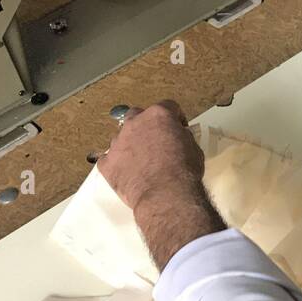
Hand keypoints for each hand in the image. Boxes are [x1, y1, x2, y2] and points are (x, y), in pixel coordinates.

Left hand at [98, 101, 224, 269]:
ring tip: (143, 162)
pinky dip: (117, 164)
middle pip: (137, 115)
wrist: (166, 194)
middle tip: (156, 141)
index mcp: (159, 115)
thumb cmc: (183, 172)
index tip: (177, 128)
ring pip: (122, 137)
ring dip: (131, 145)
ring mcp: (118, 142)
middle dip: (146, 125)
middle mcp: (135, 123)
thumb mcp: (194, 148)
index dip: (175, 118)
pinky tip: (128, 173)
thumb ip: (182, 137)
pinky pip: (108, 159)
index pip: (168, 106)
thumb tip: (179, 138)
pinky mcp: (107, 162)